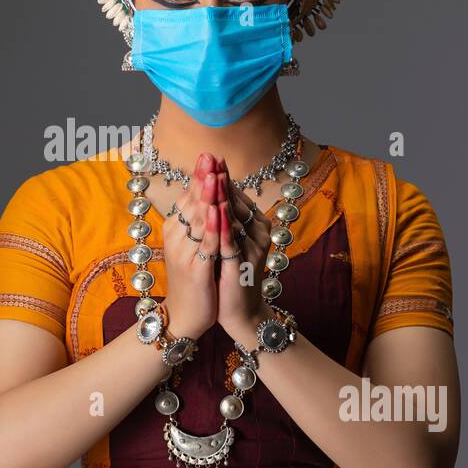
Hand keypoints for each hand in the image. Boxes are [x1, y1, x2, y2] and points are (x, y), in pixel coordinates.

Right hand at [159, 152, 221, 338]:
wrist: (186, 315)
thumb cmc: (194, 278)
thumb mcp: (194, 245)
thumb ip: (198, 221)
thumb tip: (209, 196)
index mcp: (175, 229)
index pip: (187, 196)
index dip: (199, 176)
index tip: (209, 155)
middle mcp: (176, 237)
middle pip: (191, 202)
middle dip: (203, 179)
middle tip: (210, 157)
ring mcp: (184, 253)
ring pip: (197, 220)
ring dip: (206, 197)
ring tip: (214, 176)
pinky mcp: (196, 269)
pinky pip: (205, 245)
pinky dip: (212, 227)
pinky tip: (218, 213)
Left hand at [214, 158, 272, 344]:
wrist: (239, 312)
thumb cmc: (229, 275)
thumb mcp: (225, 242)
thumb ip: (222, 218)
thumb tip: (210, 192)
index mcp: (253, 224)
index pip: (235, 194)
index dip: (221, 175)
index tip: (209, 155)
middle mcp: (257, 231)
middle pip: (237, 199)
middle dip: (222, 179)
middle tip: (211, 157)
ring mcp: (253, 246)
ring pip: (236, 217)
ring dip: (224, 195)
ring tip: (214, 175)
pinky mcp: (244, 263)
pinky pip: (232, 241)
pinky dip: (223, 225)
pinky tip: (215, 211)